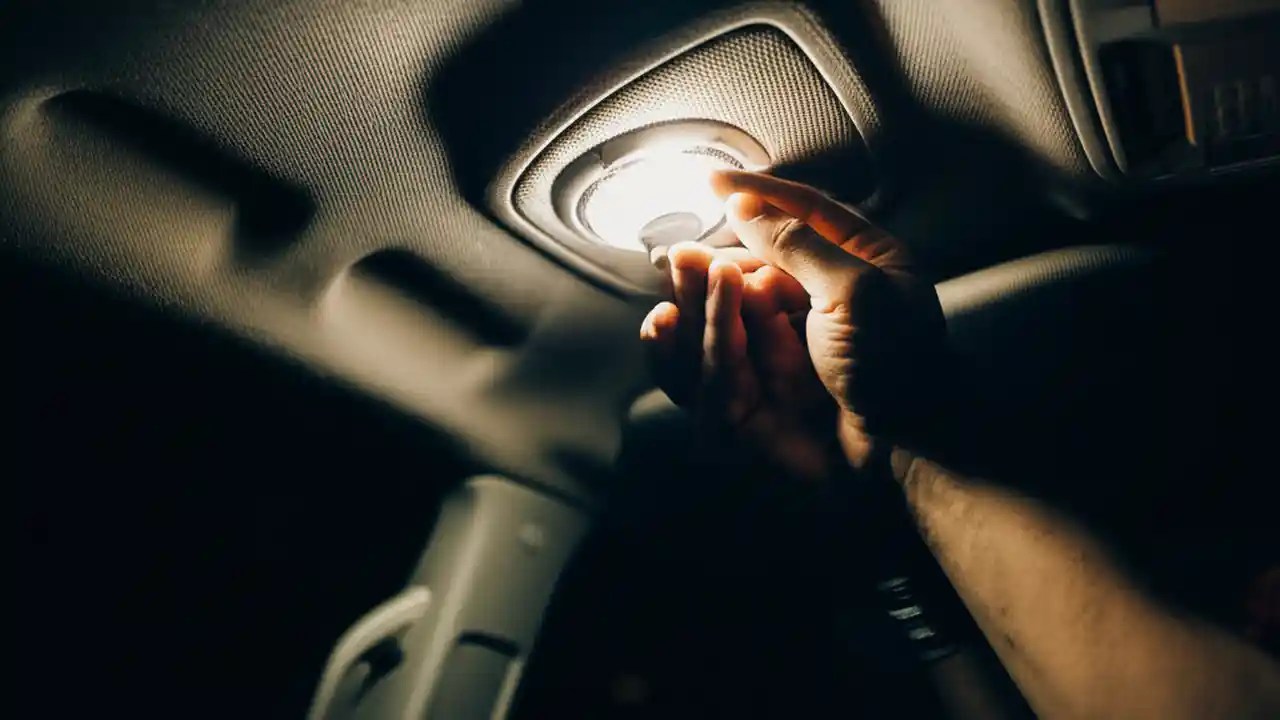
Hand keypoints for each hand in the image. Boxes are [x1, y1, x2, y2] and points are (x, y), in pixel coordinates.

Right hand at [641, 171, 946, 474]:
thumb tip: (745, 206)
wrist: (904, 451)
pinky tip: (664, 324)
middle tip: (680, 249)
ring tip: (679, 275)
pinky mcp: (755, 400)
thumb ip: (796, 245)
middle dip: (713, 260)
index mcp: (856, 268)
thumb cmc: (896, 367)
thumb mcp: (854, 290)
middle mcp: (816, 307)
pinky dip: (682, 349)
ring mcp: (784, 357)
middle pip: (751, 270)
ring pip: (724, 318)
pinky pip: (706, 370)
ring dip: (698, 298)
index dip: (757, 195)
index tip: (713, 181)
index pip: (802, 214)